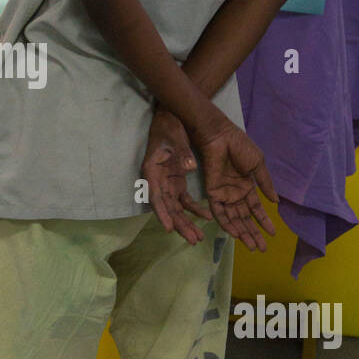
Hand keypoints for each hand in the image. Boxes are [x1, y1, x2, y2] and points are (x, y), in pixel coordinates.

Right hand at [142, 109, 212, 244]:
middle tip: (193, 239)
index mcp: (152, 171)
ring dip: (187, 222)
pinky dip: (195, 209)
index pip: (155, 196)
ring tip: (199, 238)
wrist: (170, 118)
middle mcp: (157, 181)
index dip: (162, 213)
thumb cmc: (169, 126)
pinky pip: (184, 200)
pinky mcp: (176, 182)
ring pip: (175, 208)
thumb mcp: (174, 137)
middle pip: (167, 208)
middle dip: (179, 224)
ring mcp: (167, 183)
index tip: (170, 228)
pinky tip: (207, 217)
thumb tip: (190, 168)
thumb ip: (181, 152)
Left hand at [191, 117, 277, 251]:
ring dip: (242, 233)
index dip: (264, 222)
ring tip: (252, 246)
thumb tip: (276, 202)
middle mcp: (235, 193)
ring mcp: (224, 194)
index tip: (272, 234)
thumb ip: (265, 184)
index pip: (256, 209)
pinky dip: (227, 224)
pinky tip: (236, 234)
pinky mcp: (212, 193)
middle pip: (245, 218)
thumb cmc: (240, 146)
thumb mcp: (258, 165)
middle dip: (254, 233)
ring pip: (233, 219)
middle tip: (262, 249)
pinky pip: (219, 212)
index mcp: (247, 186)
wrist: (221, 136)